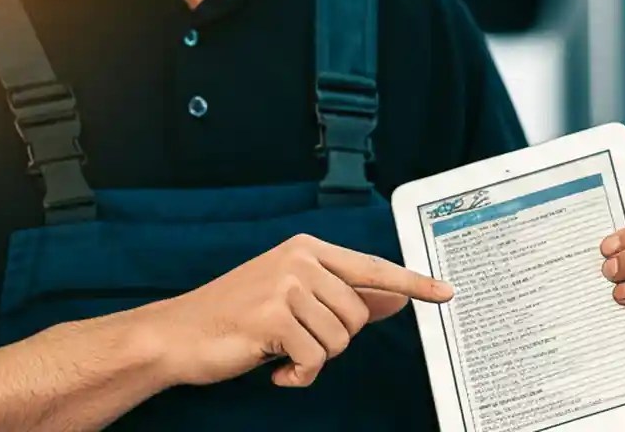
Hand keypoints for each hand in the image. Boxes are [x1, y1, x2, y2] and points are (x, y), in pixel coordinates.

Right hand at [149, 234, 453, 388]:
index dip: (413, 282)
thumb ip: (343, 296)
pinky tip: (272, 367)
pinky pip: (315, 359)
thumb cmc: (235, 319)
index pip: (372, 268)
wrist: (178, 335)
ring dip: (313, 358)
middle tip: (295, 340)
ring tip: (279, 350)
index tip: (446, 292)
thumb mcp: (292, 300)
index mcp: (306, 249)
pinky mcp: (274, 315)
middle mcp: (300, 259)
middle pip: (358, 314)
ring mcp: (286, 284)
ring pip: (339, 339)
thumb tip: (396, 298)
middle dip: (333, 340)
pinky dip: (297, 375)